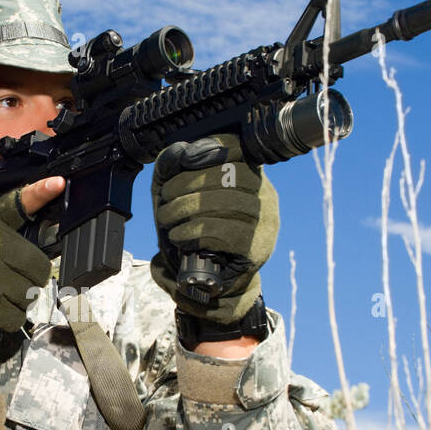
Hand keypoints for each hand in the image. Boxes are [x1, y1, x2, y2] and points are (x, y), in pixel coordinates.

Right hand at [0, 177, 63, 346]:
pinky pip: (15, 316)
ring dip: (18, 301)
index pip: (20, 205)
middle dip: (30, 279)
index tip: (57, 183)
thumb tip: (51, 190)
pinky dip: (8, 318)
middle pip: (39, 268)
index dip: (41, 192)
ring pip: (29, 294)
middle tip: (9, 278)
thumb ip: (11, 214)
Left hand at [149, 134, 277, 322]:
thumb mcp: (178, 195)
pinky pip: (226, 233)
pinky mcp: (257, 249)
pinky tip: (180, 237)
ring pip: (226, 204)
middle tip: (166, 199)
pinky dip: (195, 233)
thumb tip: (178, 151)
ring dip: (186, 210)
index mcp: (250, 175)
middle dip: (187, 184)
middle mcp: (264, 196)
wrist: (206, 281)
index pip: (238, 149)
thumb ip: (174, 169)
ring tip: (168, 220)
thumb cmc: (193, 231)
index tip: (186, 159)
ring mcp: (265, 223)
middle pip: (228, 175)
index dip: (211, 148)